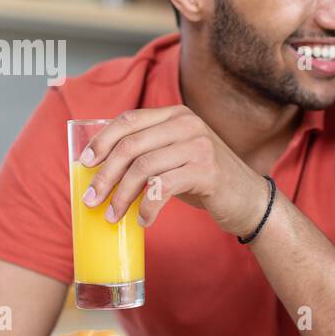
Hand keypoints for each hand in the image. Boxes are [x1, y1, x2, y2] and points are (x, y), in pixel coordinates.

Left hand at [78, 106, 268, 235]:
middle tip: (92, 198)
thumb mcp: (177, 157)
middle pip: (130, 146)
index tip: (84, 164)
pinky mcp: (206, 171)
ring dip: (122, 196)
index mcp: (176, 115)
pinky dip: (147, 207)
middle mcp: (187, 124)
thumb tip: (101, 168)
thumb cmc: (206, 181)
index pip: (128, 120)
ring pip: (142, 168)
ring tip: (113, 215)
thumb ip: (150, 151)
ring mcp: (198, 146)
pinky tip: (144, 220)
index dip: (101, 141)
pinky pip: (162, 188)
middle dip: (105, 174)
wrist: (250, 200)